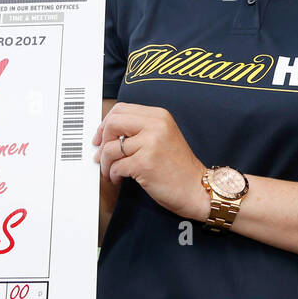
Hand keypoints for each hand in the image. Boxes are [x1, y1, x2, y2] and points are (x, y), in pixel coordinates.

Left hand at [91, 102, 207, 220]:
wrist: (197, 189)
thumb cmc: (178, 168)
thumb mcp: (162, 137)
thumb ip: (139, 130)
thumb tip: (107, 133)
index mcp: (159, 116)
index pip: (121, 109)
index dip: (106, 123)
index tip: (101, 137)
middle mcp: (156, 125)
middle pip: (113, 122)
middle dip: (102, 139)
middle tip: (100, 154)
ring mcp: (150, 144)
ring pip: (110, 148)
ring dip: (105, 163)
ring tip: (110, 172)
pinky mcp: (144, 164)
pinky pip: (116, 166)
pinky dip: (112, 175)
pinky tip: (118, 179)